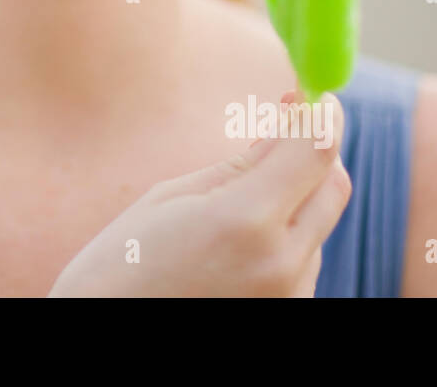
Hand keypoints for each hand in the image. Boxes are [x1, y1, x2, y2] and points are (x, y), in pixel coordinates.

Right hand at [47, 91, 349, 296]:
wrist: (103, 340)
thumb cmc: (120, 266)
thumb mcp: (169, 199)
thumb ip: (239, 163)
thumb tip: (287, 123)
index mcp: (244, 220)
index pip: (314, 149)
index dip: (323, 113)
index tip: (318, 95)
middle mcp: (281, 263)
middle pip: (333, 185)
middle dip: (314, 151)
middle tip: (282, 132)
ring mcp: (289, 297)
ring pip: (318, 223)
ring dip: (294, 199)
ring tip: (231, 209)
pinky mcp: (289, 316)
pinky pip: (304, 261)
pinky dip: (284, 238)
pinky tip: (234, 248)